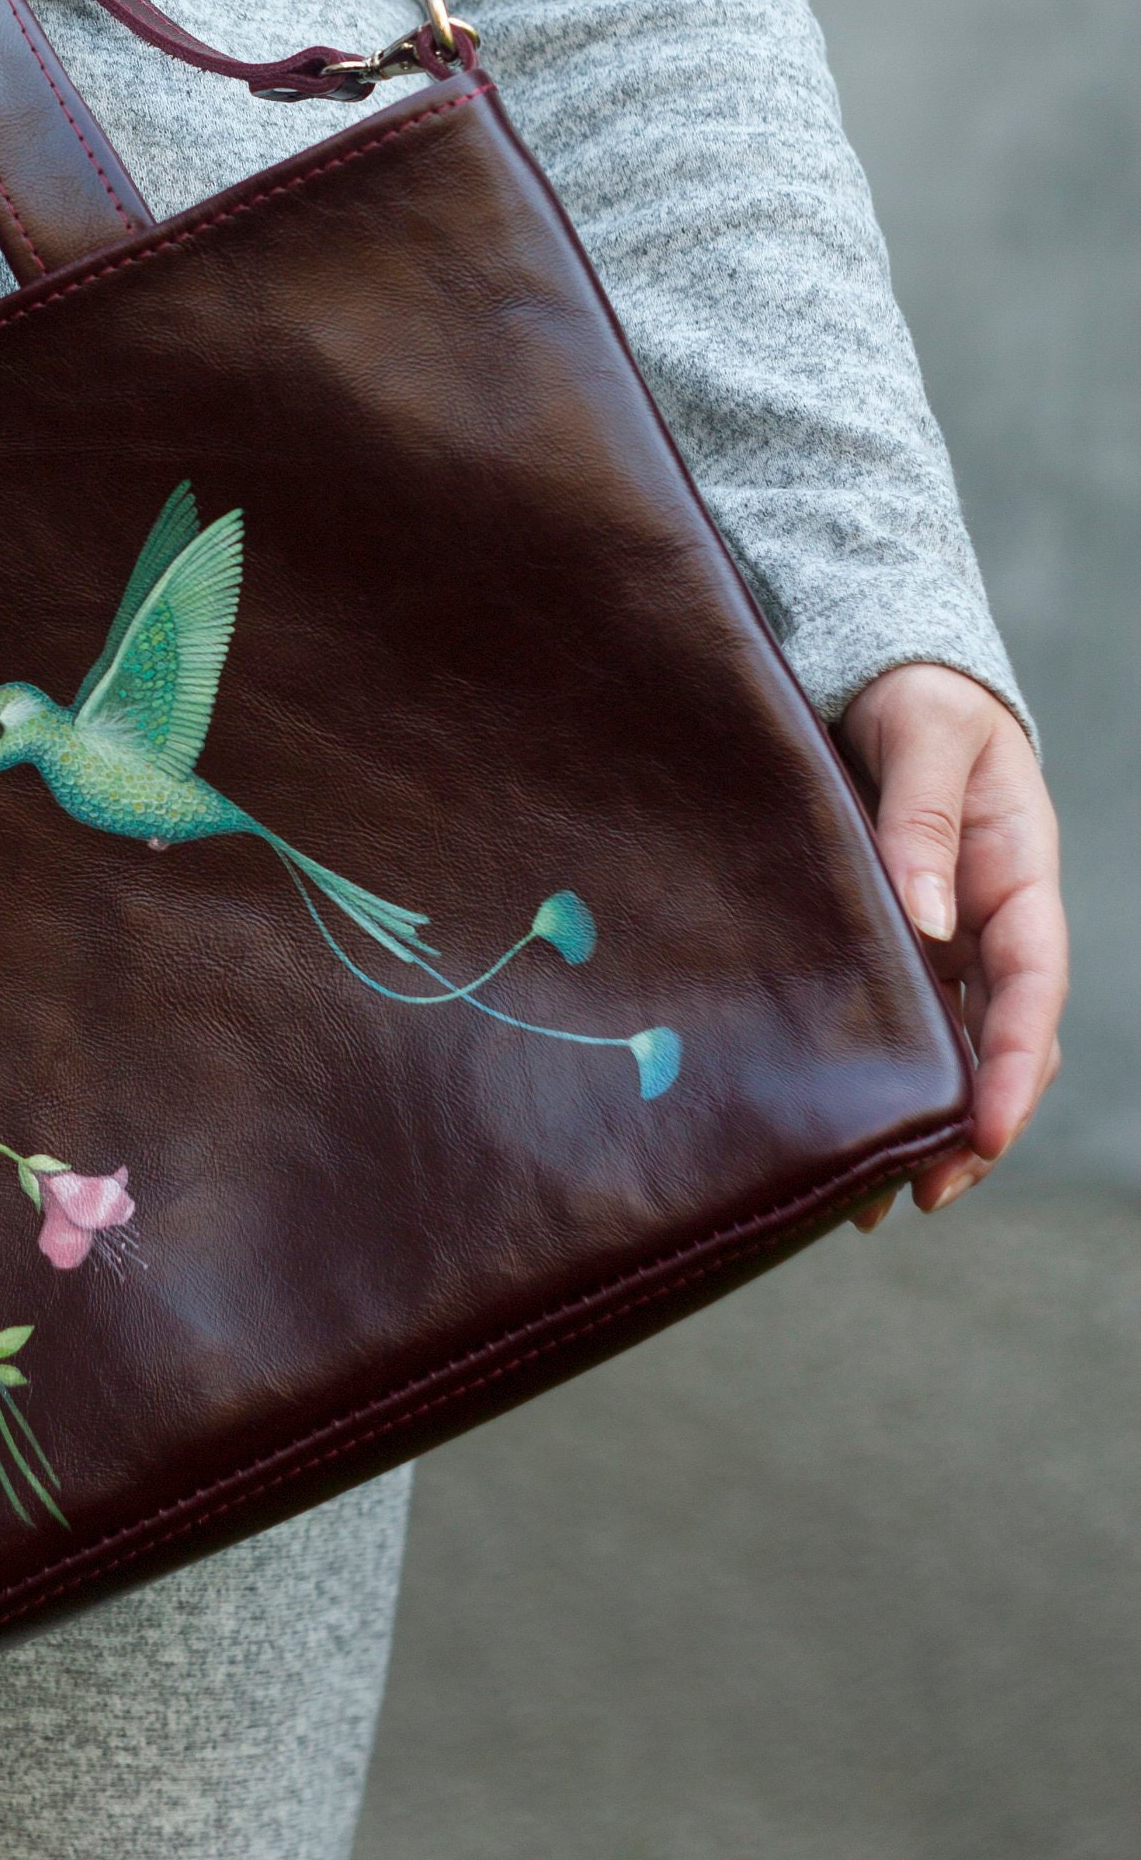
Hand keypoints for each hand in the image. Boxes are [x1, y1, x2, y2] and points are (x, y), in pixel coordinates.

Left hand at [840, 662, 1064, 1222]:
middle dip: (973, 1124)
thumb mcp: (928, 736)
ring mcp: (942, 937)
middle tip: (924, 1192)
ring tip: (872, 1196)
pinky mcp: (890, 939)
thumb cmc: (922, 698)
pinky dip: (877, 1072)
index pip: (1032, 986)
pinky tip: (836, 1126)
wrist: (885, 672)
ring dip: (922, 1116)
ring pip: (947, 1045)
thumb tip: (928, 918)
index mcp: (1019, 876)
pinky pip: (895, 1017)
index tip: (990, 1130)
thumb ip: (922, 817)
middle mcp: (987, 921)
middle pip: (997, 1041)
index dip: (1017, 1064)